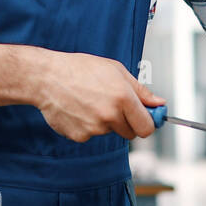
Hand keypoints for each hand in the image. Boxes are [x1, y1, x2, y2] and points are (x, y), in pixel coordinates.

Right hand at [35, 52, 164, 142]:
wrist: (46, 77)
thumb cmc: (79, 69)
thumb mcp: (115, 70)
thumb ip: (140, 90)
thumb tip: (158, 103)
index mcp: (122, 97)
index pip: (146, 127)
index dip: (146, 124)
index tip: (144, 119)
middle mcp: (109, 115)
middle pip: (129, 133)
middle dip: (125, 122)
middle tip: (111, 104)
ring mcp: (94, 128)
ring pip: (109, 132)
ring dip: (104, 121)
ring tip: (89, 101)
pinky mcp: (79, 136)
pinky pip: (91, 135)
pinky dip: (87, 125)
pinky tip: (78, 109)